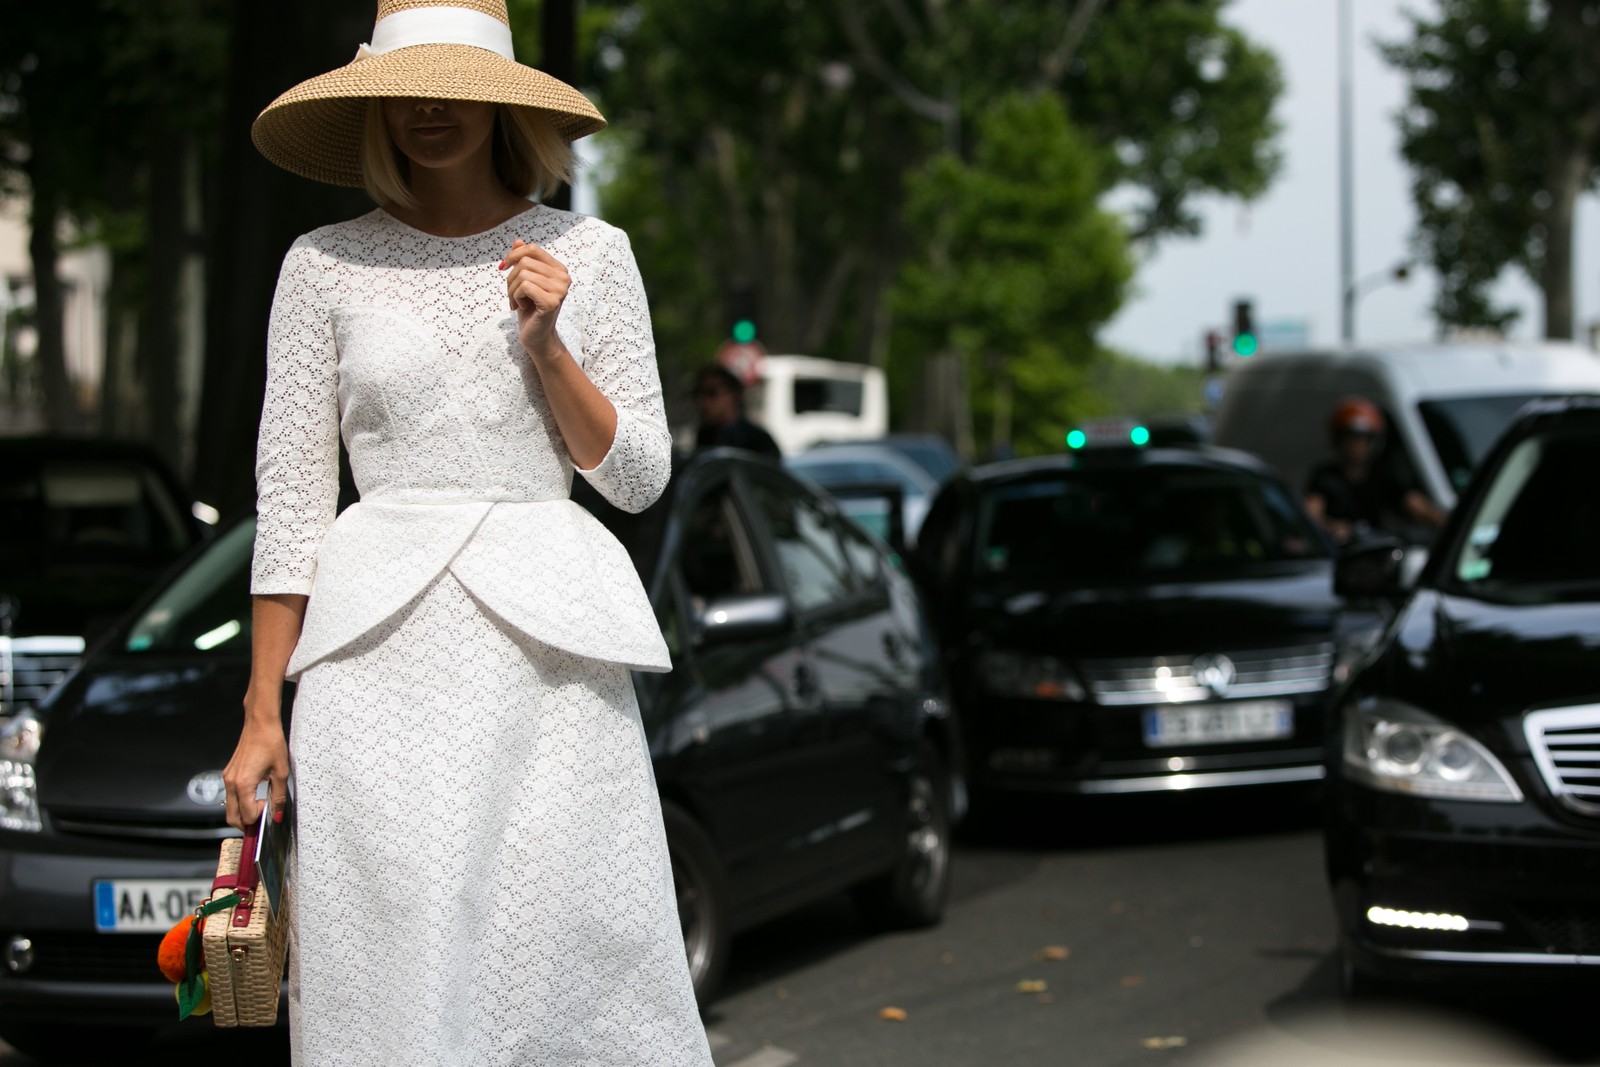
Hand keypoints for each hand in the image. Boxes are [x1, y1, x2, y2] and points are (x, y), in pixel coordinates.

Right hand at [223, 714, 288, 830]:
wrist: (260, 724)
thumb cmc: (271, 743)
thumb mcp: (281, 772)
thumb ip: (278, 796)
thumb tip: (278, 815)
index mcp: (243, 784)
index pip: (246, 815)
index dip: (259, 818)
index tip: (270, 809)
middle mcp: (231, 783)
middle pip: (232, 817)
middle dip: (246, 823)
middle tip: (263, 818)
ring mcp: (227, 778)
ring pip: (230, 808)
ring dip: (242, 813)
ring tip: (261, 805)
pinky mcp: (228, 774)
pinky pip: (230, 796)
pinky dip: (240, 802)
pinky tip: (255, 794)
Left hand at [499, 238, 569, 357]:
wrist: (536, 336)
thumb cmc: (530, 309)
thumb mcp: (524, 281)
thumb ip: (523, 260)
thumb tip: (517, 240)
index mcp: (559, 269)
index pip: (533, 249)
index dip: (514, 255)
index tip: (503, 267)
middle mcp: (563, 277)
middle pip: (525, 262)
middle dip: (510, 278)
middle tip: (512, 294)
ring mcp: (560, 290)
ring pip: (523, 275)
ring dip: (512, 290)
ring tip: (516, 302)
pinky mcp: (552, 302)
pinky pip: (524, 287)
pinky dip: (516, 297)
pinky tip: (521, 307)